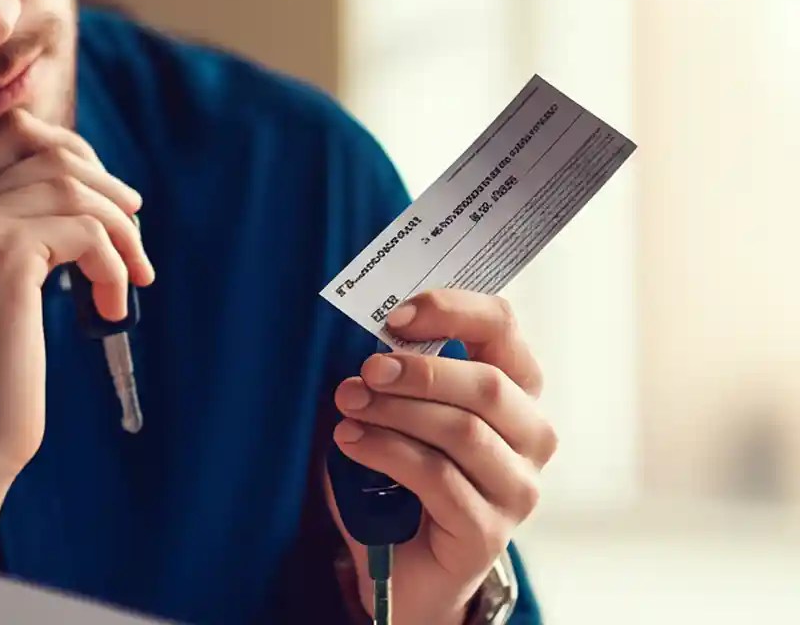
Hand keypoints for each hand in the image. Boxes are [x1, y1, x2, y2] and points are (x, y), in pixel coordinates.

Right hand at [0, 109, 154, 484]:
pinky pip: (87, 232)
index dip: (73, 153)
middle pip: (48, 148)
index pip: (13, 132)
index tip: (108, 202)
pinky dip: (114, 267)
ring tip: (130, 282)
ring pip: (75, 187)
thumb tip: (95, 189)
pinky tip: (110, 310)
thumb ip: (18, 232)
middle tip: (132, 238)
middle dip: (105, 187)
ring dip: (120, 234)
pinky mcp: (0, 254)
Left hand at [325, 289, 556, 623]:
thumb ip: (399, 376)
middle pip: (489, 386)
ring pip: (464, 432)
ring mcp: (517, 489)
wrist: (400, 566)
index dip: (453, 313)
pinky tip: (350, 442)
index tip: (397, 318)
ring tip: (349, 406)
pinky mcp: (488, 533)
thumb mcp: (400, 414)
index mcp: (515, 393)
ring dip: (397, 412)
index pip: (503, 330)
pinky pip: (439, 479)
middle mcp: (531, 438)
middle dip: (420, 372)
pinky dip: (387, 453)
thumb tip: (375, 343)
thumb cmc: (402, 479)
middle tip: (366, 371)